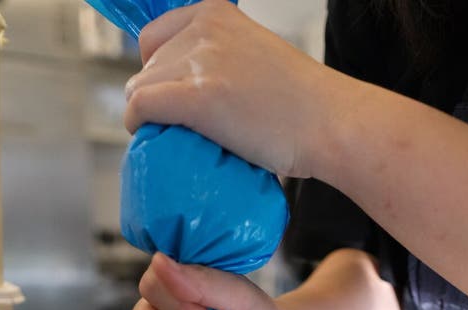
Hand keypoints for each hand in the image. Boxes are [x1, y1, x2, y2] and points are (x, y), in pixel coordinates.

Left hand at [124, 0, 324, 177]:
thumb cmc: (301, 104)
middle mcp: (203, 29)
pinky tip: (150, 137)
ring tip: (182, 138)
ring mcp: (200, 62)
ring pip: (140, 89)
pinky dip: (137, 124)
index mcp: (215, 13)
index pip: (154, 39)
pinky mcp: (197, 97)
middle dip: (159, 98)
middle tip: (187, 128)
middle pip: (146, 67)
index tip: (175, 100)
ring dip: (152, 117)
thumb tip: (192, 88)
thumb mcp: (256, 56)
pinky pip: (140, 107)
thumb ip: (222, 59)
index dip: (159, 75)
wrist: (330, 123)